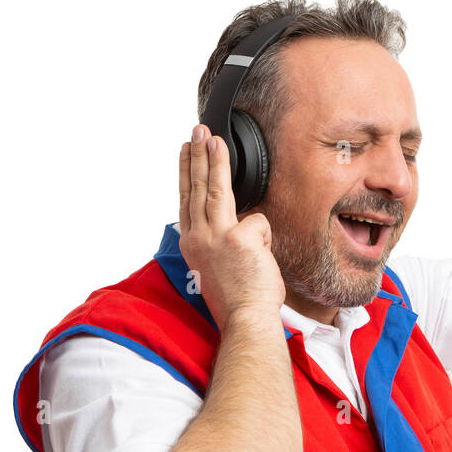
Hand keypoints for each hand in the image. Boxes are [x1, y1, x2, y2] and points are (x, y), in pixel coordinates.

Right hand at [178, 124, 285, 332]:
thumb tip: (238, 222)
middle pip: (197, 187)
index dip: (186, 173)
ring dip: (214, 160)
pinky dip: (265, 240)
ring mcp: (216, 236)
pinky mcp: (238, 238)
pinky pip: (260, 225)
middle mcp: (198, 237)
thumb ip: (221, 240)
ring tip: (214, 138)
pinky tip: (262, 258)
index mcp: (192, 244)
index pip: (187, 200)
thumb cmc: (238, 299)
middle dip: (196, 155)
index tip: (185, 152)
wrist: (244, 320)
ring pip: (216, 189)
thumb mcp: (218, 266)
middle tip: (197, 132)